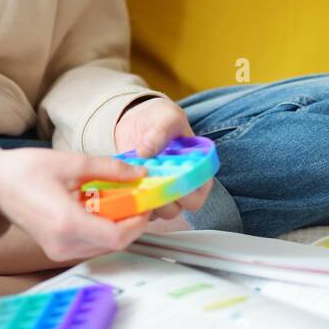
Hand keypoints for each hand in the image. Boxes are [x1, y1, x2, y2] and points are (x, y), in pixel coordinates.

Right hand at [0, 148, 155, 263]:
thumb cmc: (26, 170)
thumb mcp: (71, 162)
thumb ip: (109, 169)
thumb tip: (140, 172)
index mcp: (67, 222)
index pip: (117, 236)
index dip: (138, 222)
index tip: (146, 203)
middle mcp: (64, 244)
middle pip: (114, 243)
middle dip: (132, 222)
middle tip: (139, 198)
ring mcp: (59, 251)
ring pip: (104, 246)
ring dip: (119, 226)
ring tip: (122, 200)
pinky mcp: (57, 250)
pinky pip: (91, 244)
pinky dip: (104, 228)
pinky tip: (102, 208)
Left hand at [113, 97, 211, 221]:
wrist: (139, 122)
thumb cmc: (162, 119)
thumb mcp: (167, 117)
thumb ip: (160, 132)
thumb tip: (145, 153)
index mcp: (197, 167)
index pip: (201, 189)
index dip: (191, 190)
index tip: (172, 181)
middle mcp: (183, 184)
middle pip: (183, 206)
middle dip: (168, 198)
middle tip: (151, 184)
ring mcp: (163, 191)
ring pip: (162, 211)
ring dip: (150, 201)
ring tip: (137, 183)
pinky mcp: (144, 194)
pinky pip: (142, 208)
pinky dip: (135, 200)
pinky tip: (126, 185)